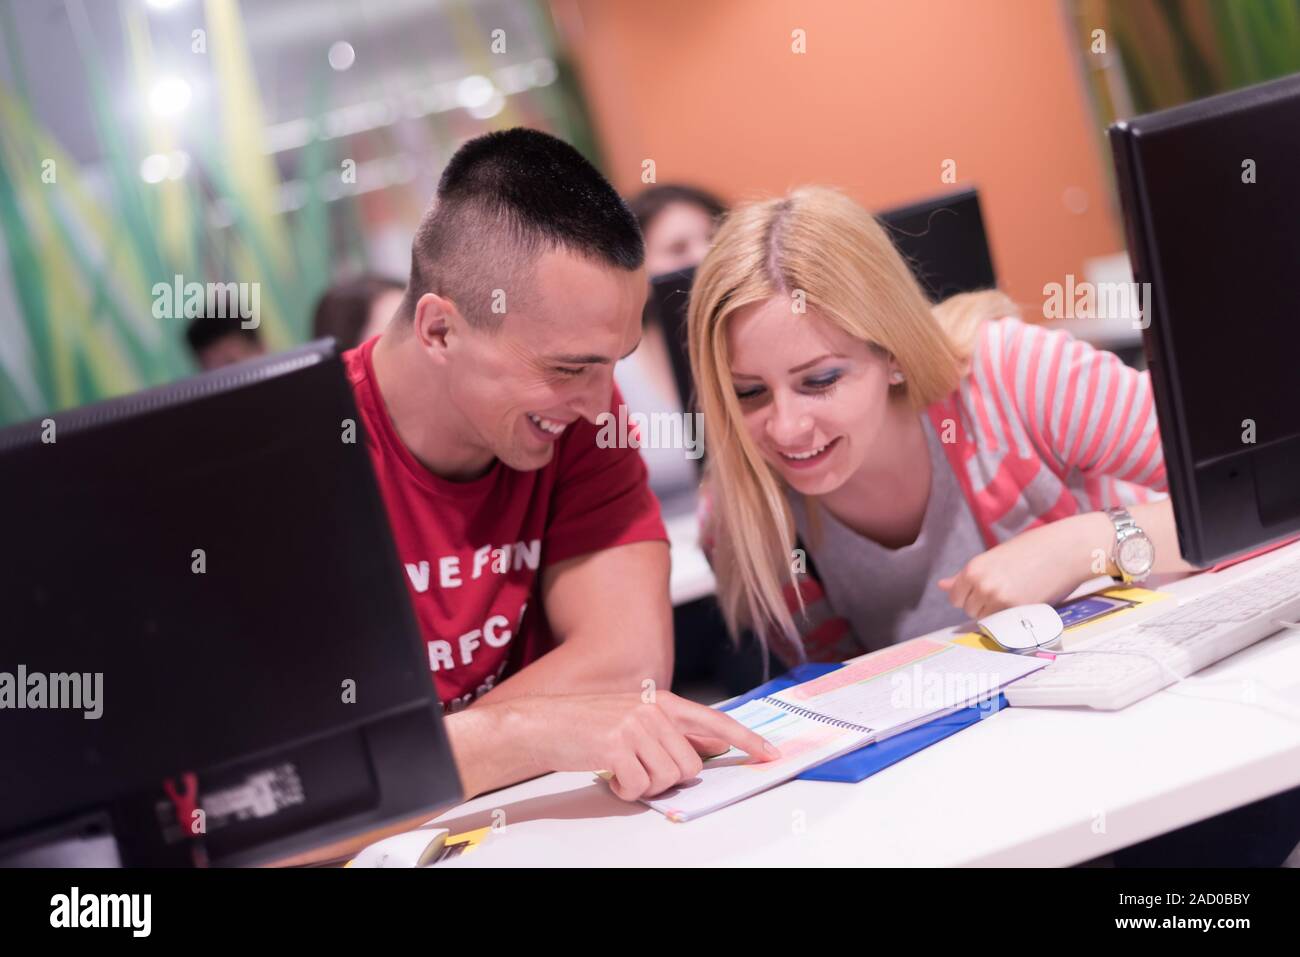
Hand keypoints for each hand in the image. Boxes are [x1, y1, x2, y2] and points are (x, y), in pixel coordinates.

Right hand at [507, 691, 779, 800]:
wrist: (543, 724)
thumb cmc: (587, 725)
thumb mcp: (635, 718)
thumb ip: (671, 730)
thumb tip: (709, 746)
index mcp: (662, 701)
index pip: (715, 720)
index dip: (746, 740)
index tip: (770, 754)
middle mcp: (653, 710)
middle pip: (690, 764)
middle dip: (669, 777)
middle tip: (640, 770)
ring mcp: (636, 726)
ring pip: (667, 777)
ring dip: (645, 784)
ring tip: (621, 769)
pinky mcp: (618, 746)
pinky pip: (639, 786)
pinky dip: (624, 790)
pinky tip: (609, 774)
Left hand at [937, 513, 1110, 620]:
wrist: (1066, 549)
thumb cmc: (1032, 549)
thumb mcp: (994, 557)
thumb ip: (968, 576)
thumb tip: (942, 585)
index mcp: (974, 569)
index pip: (955, 597)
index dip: (968, 596)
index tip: (985, 590)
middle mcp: (982, 585)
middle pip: (969, 610)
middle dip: (983, 605)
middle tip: (1006, 590)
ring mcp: (999, 600)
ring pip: (985, 620)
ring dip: (996, 614)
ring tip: (1016, 595)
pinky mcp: (1018, 610)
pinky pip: (1003, 625)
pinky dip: (1010, 620)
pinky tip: (1023, 602)